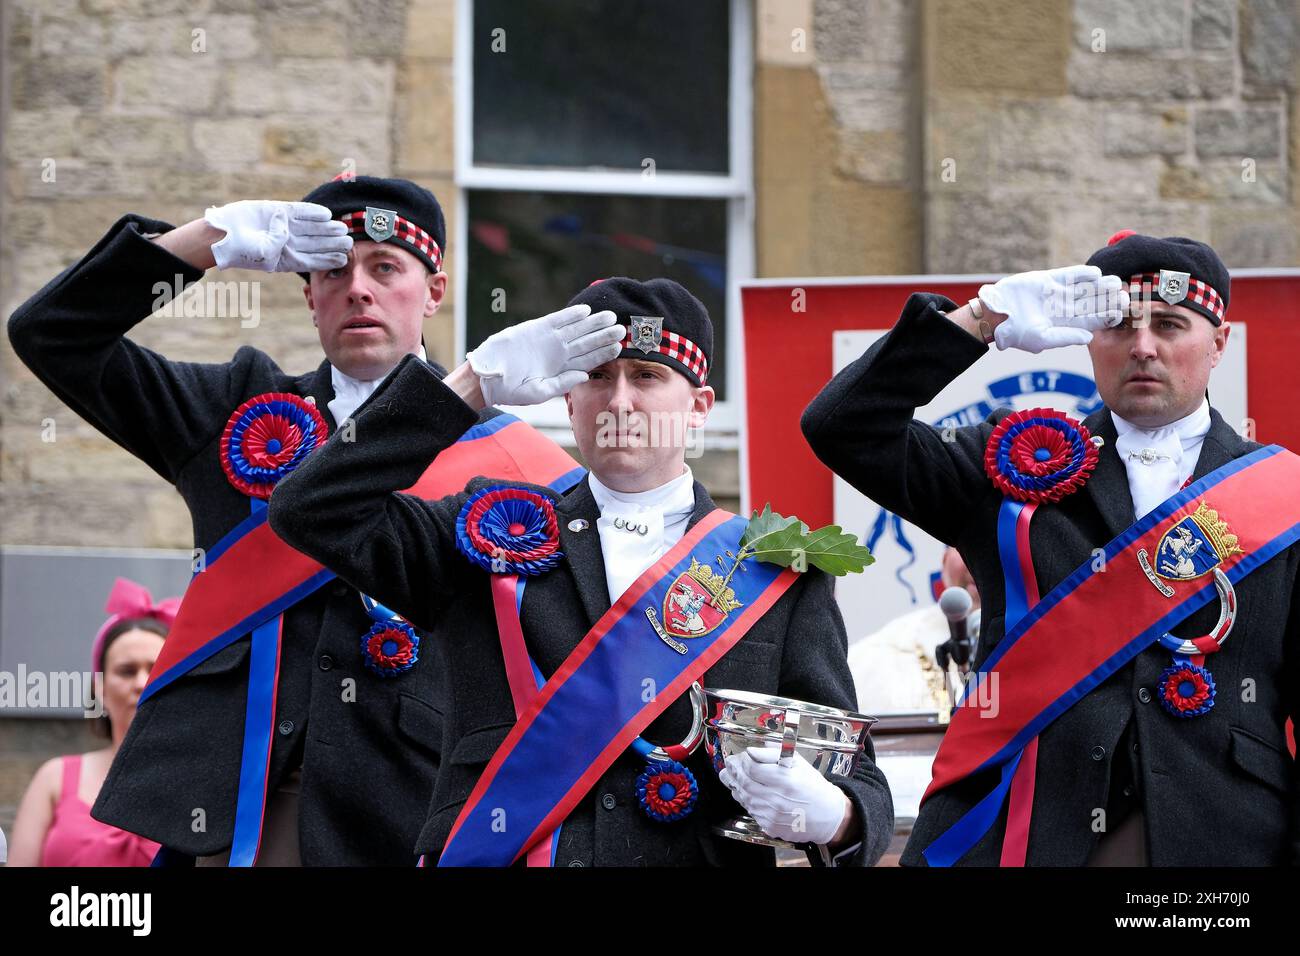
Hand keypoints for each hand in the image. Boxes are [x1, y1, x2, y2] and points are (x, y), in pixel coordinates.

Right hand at [204, 200, 351, 272]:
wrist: (221, 234)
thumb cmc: (241, 250)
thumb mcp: (262, 253)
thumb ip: (277, 244)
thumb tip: (287, 231)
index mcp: (287, 259)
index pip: (312, 260)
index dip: (328, 259)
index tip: (344, 259)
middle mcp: (289, 243)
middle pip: (315, 243)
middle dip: (332, 242)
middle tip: (348, 241)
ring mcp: (284, 226)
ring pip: (311, 227)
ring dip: (326, 228)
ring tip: (342, 228)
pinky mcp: (277, 211)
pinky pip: (298, 211)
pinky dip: (311, 212)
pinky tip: (326, 214)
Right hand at [466, 305, 623, 406]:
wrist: (489, 377)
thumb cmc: (512, 390)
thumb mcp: (539, 392)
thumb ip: (561, 384)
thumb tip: (584, 375)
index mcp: (562, 370)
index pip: (588, 359)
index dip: (603, 352)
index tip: (619, 347)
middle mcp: (559, 353)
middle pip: (587, 342)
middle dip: (604, 335)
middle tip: (622, 328)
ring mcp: (549, 340)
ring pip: (576, 329)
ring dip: (592, 323)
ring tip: (610, 317)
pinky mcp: (536, 328)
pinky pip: (557, 320)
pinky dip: (570, 315)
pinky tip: (585, 311)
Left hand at [719, 745, 851, 845]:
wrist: (826, 815)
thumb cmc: (812, 785)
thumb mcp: (798, 762)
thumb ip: (774, 753)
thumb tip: (752, 750)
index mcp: (785, 780)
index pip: (752, 768)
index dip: (742, 760)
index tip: (741, 755)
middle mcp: (777, 799)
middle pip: (744, 783)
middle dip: (733, 771)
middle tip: (729, 764)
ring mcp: (772, 815)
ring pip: (744, 798)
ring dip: (735, 785)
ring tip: (733, 776)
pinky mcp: (769, 826)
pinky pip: (751, 811)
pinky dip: (745, 800)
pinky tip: (745, 792)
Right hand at [979, 264, 1126, 353]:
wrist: (995, 314)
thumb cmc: (1016, 333)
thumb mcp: (1042, 339)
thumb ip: (1066, 337)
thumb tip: (1090, 337)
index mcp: (1065, 324)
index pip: (1092, 319)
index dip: (1107, 315)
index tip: (1121, 312)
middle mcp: (1064, 308)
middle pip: (1092, 302)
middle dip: (1108, 299)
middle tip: (1126, 294)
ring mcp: (1058, 293)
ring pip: (1085, 287)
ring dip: (1100, 285)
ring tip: (1116, 282)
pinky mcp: (1049, 279)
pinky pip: (1070, 274)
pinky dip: (1083, 273)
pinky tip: (1096, 274)